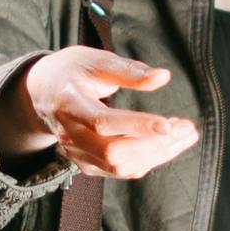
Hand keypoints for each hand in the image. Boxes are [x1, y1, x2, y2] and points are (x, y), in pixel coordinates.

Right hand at [0, 48, 200, 180]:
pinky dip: (149, 160)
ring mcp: (77, 154)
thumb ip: (128, 71)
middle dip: (155, 144)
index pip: (102, 122)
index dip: (136, 126)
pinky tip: (168, 143)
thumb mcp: (95, 60)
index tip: (169, 124)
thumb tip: (163, 77)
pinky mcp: (86, 164)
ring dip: (158, 154)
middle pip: (114, 153)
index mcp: (69, 104)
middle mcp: (70, 135)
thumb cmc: (72, 71)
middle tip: (187, 127)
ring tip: (185, 135)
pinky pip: (121, 170)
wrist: (42, 93)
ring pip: (121, 166)